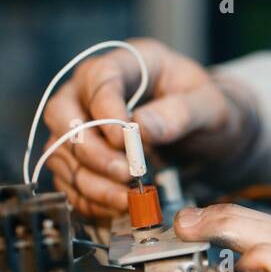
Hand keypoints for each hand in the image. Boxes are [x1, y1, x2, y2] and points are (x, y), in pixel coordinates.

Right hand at [41, 39, 254, 218]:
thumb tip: (143, 128)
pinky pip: (69, 179)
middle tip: (125, 172)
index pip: (98, 78)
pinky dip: (89, 198)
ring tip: (127, 199)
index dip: (104, 109)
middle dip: (90, 150)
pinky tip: (117, 206)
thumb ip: (181, 112)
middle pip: (63, 114)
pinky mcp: (80, 158)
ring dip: (90, 181)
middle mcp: (91, 91)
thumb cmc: (205, 109)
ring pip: (61, 152)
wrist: (206, 134)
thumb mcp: (209, 106)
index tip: (123, 139)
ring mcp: (80, 125)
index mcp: (125, 64)